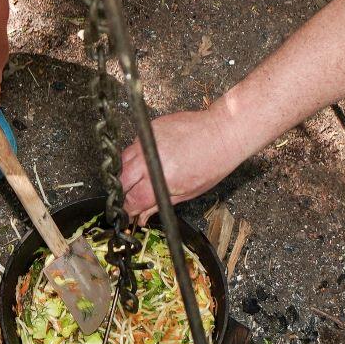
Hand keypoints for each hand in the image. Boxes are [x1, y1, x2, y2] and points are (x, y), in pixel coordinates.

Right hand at [117, 109, 242, 219]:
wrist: (222, 134)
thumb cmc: (212, 163)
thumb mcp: (187, 192)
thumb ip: (159, 204)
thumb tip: (142, 216)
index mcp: (160, 179)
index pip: (132, 199)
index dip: (129, 208)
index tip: (130, 211)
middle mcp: (150, 159)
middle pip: (122, 180)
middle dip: (124, 191)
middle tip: (132, 195)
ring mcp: (148, 141)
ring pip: (123, 160)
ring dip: (127, 172)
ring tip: (141, 176)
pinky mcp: (151, 128)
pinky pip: (135, 144)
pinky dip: (138, 154)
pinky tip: (150, 159)